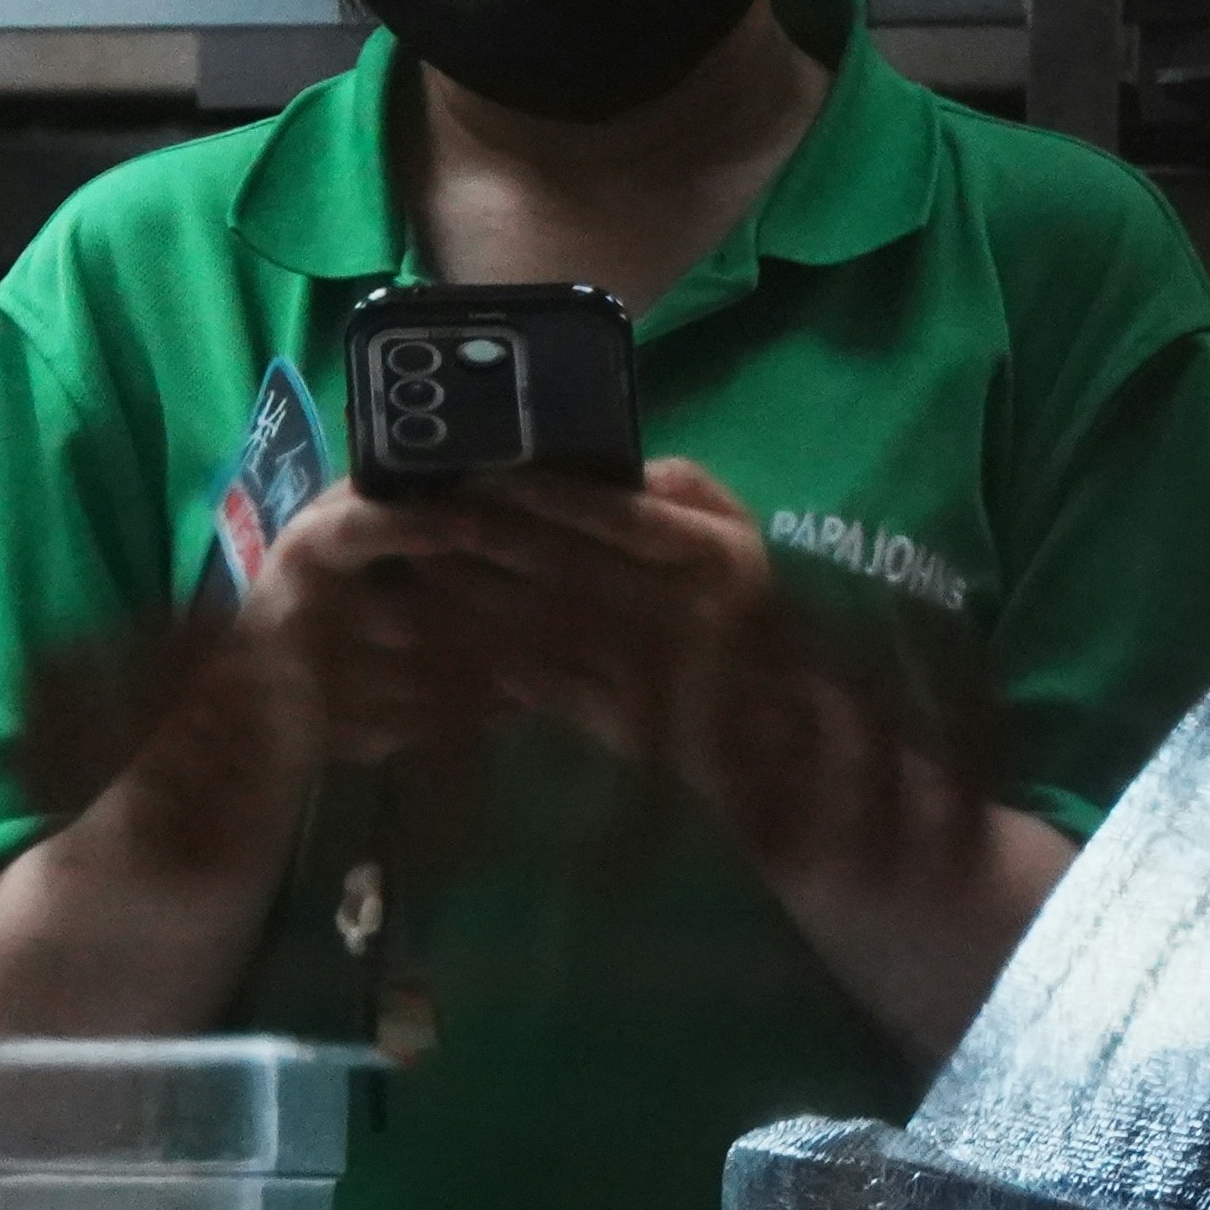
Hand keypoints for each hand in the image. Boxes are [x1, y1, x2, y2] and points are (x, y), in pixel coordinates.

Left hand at [430, 454, 959, 866]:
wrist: (793, 743)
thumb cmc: (754, 623)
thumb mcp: (739, 543)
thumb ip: (685, 495)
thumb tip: (615, 466)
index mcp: (716, 553)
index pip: (616, 511)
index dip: (543, 492)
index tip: (478, 470)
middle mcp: (687, 608)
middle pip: (567, 564)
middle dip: (489, 540)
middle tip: (421, 518)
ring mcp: (657, 671)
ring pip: (549, 624)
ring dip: (478, 603)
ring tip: (417, 577)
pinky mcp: (630, 726)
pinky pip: (552, 688)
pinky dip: (500, 668)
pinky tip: (452, 650)